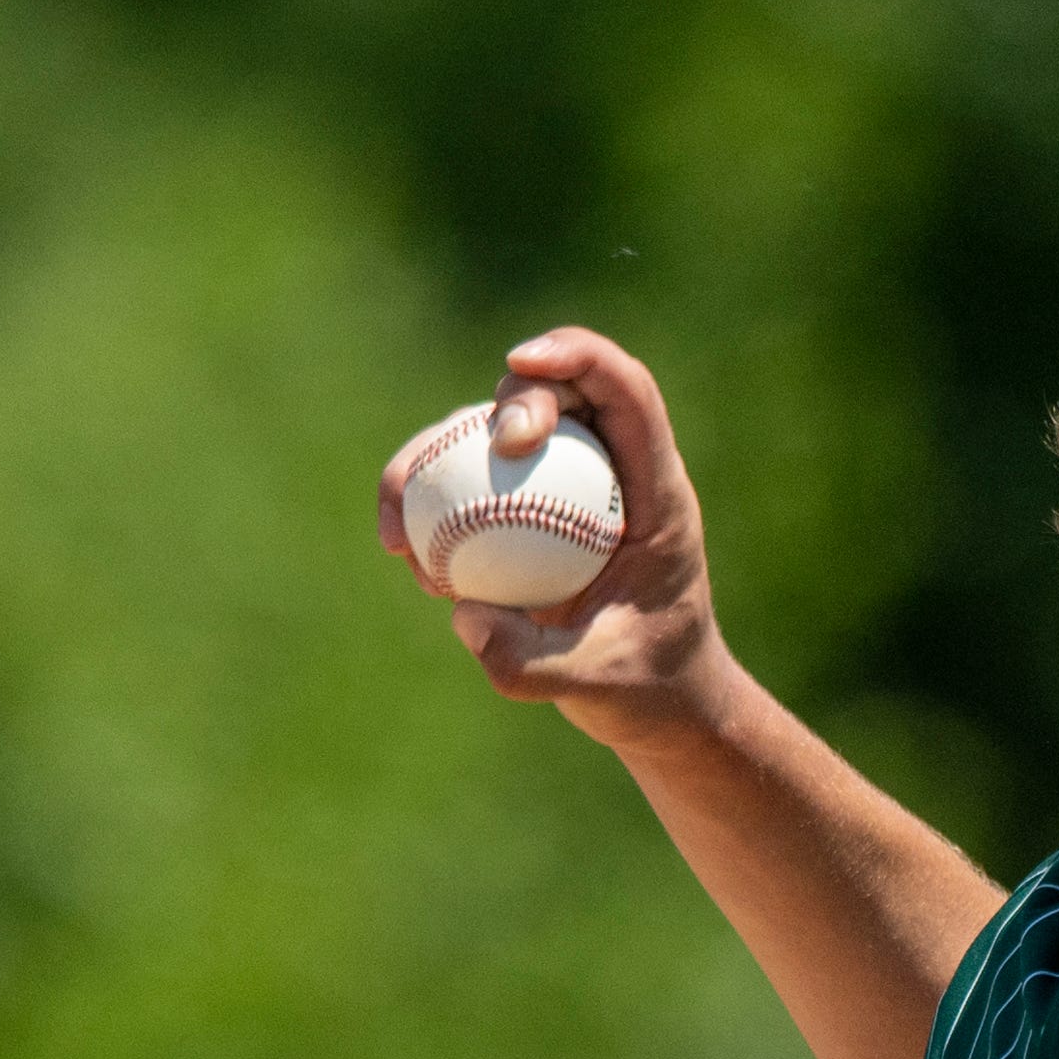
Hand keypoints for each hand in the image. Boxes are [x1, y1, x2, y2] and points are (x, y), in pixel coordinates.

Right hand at [376, 327, 732, 754]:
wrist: (653, 703)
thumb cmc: (644, 688)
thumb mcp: (598, 689)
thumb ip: (534, 662)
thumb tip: (467, 615)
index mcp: (656, 491)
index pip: (625, 391)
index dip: (576, 355)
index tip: (520, 363)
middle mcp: (610, 474)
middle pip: (557, 394)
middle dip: (512, 397)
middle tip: (493, 449)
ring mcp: (563, 487)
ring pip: (492, 435)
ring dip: (438, 458)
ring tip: (402, 530)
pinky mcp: (522, 511)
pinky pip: (467, 484)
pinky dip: (428, 504)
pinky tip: (402, 552)